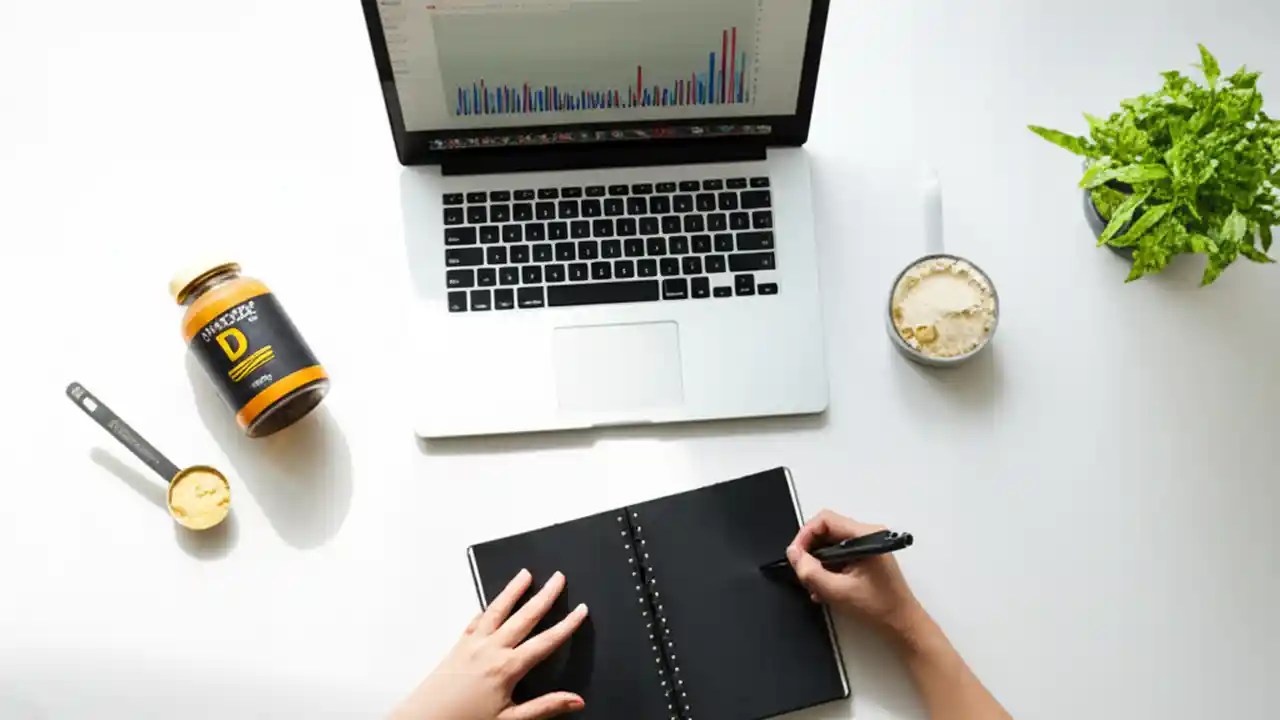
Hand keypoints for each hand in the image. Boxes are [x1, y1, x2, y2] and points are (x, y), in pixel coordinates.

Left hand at [391, 570, 588, 719]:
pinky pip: (476, 620)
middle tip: (558, 578)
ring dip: (513, 590)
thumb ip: (544, 707)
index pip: (545, 641)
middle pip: (525, 616)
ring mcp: (473, 644)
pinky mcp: (458, 646)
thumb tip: (575, 701)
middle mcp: (491, 649)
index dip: (566, 625)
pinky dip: (487, 608)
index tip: (580, 610)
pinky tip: (492, 602)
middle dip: (545, 595)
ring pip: (498, 610)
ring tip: (525, 574)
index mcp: (507, 668)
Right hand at [786, 510, 923, 639]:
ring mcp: (866, 546)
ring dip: (818, 564)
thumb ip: (811, 571)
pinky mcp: (864, 557)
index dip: (804, 535)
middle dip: (810, 552)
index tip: (795, 556)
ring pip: (829, 545)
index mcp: (865, 536)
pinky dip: (827, 569)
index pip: (825, 520)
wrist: (902, 624)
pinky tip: (826, 589)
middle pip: (826, 531)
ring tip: (817, 587)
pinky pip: (838, 555)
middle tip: (804, 574)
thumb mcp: (837, 591)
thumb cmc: (878, 608)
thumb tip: (793, 554)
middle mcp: (867, 535)